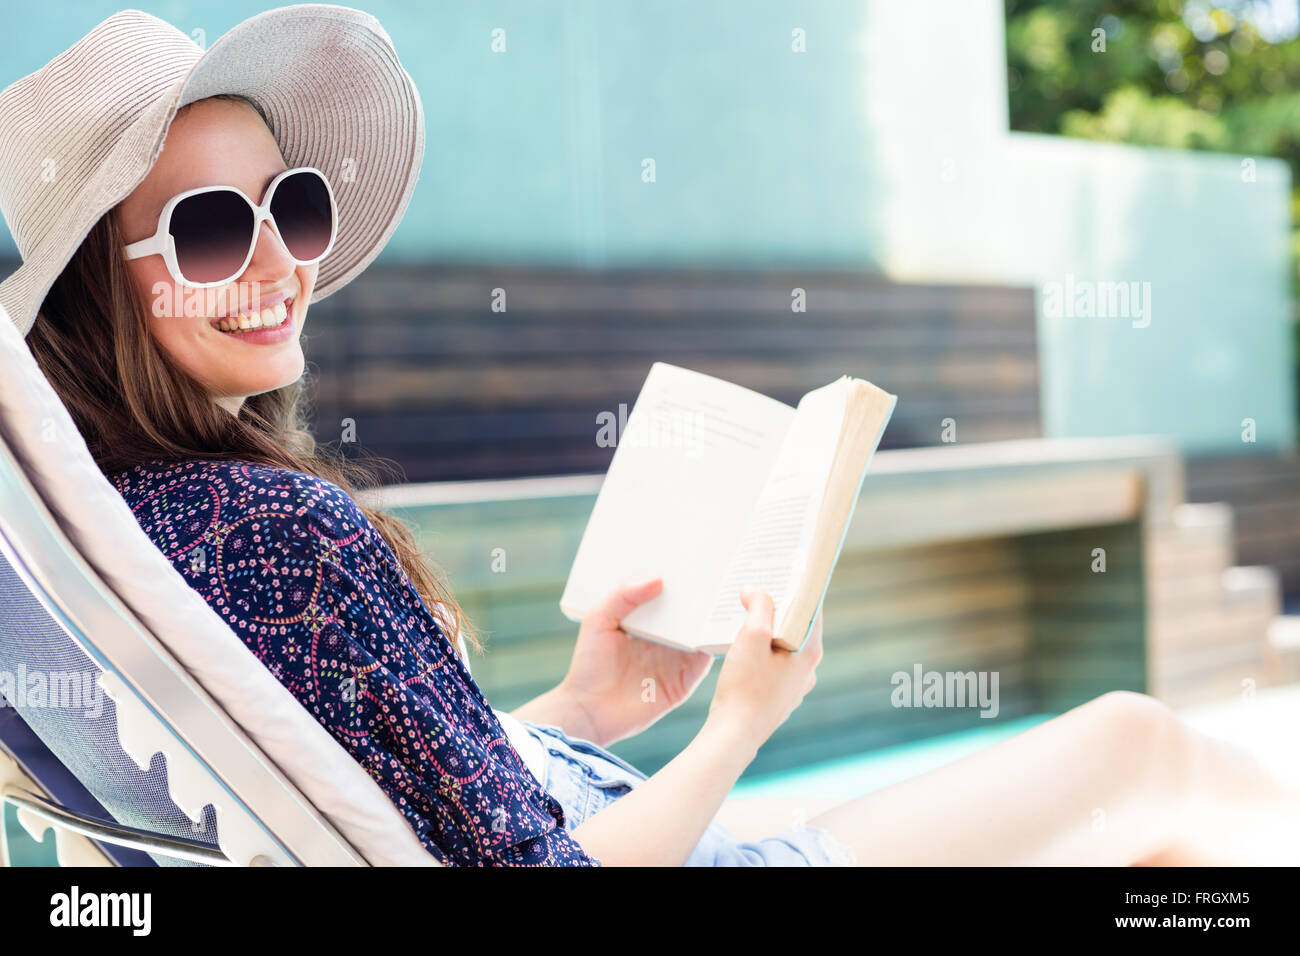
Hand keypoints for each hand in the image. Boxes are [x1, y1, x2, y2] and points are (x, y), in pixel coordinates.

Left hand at [557, 576, 713, 746]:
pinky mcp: (683, 683)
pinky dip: (714, 648)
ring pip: (703, 637)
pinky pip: (704, 663)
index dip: (683, 584)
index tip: (699, 561)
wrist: (587, 710)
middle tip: (723, 574)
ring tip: (729, 598)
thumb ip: (623, 597)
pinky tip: (720, 631)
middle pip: (692, 617)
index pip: (671, 601)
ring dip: (714, 622)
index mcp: (647, 625)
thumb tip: (658, 579)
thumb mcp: (599, 621)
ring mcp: (676, 662)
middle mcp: (665, 642)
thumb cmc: (588, 665)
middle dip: (706, 600)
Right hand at [706, 588, 822, 757]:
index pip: (811, 606)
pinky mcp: (778, 695)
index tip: (786, 568)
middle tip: (758, 587)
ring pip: (783, 645)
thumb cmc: (745, 687)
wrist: (733, 735)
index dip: (799, 585)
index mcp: (809, 650)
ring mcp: (794, 685)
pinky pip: (773, 664)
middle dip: (778, 606)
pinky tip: (740, 648)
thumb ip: (759, 607)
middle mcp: (807, 668)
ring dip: (767, 630)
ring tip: (744, 615)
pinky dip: (760, 651)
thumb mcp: (751, 636)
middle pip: (796, 625)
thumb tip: (756, 590)